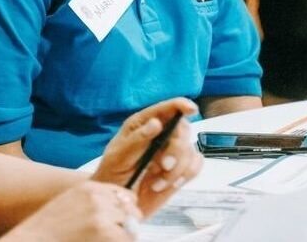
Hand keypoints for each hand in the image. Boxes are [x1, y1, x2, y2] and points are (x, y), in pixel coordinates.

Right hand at [3, 181, 140, 241]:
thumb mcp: (70, 204)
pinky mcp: (106, 234)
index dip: (125, 211)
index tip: (121, 222)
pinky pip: (127, 240)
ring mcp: (103, 216)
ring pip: (131, 228)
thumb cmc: (45, 231)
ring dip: (122, 237)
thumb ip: (96, 203)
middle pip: (131, 211)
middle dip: (126, 225)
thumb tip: (123, 213)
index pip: (125, 195)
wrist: (30, 241)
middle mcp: (98, 198)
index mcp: (89, 188)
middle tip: (110, 236)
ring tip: (100, 241)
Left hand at [92, 97, 201, 215]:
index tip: (190, 109)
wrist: (116, 201)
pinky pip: (194, 167)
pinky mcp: (180, 170)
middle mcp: (161, 134)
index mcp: (144, 124)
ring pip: (190, 151)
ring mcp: (172, 152)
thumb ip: (137, 140)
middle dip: (177, 148)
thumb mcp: (118, 157)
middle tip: (164, 165)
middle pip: (183, 130)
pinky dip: (183, 176)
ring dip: (176, 169)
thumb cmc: (112, 174)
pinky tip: (166, 185)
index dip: (180, 105)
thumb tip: (156, 123)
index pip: (166, 108)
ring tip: (156, 184)